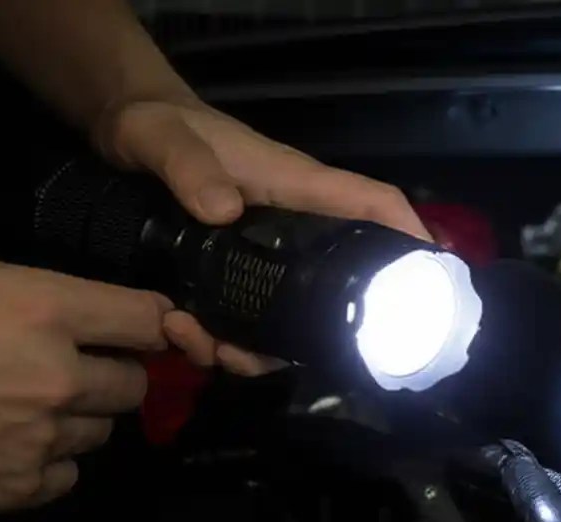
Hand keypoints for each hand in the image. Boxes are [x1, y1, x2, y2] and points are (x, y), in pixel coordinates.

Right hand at [0, 198, 170, 514]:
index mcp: (47, 309)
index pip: (146, 317)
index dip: (150, 319)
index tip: (137, 323)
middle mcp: (61, 376)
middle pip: (135, 382)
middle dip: (116, 372)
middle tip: (81, 367)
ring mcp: (43, 437)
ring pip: (103, 432)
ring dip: (83, 419)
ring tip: (43, 408)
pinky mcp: (20, 487)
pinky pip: (68, 477)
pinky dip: (53, 464)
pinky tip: (22, 446)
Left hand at [92, 95, 429, 374]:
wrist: (126, 129)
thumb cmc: (157, 123)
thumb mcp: (161, 137)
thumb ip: (188, 167)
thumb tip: (224, 211)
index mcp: (294, 185)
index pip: (370, 204)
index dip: (409, 238)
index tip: (434, 282)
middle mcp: (290, 226)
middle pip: (338, 286)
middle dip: (313, 337)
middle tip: (251, 358)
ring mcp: (265, 253)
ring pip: (289, 319)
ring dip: (252, 351)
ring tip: (201, 347)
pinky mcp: (236, 272)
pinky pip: (249, 322)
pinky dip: (222, 343)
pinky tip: (183, 336)